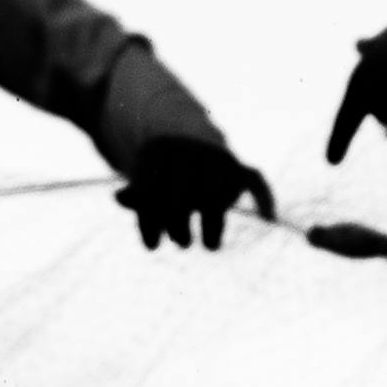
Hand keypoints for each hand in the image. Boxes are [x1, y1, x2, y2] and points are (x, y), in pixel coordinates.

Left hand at [120, 138, 277, 251]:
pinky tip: (267, 216)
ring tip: (210, 244)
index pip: (153, 191)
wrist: (185, 139)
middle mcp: (189, 150)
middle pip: (183, 196)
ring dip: (214, 223)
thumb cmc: (160, 175)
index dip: (150, 221)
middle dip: (179, 225)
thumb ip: (135, 194)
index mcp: (159, 151)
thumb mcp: (143, 181)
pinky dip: (263, 195)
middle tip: (180, 241)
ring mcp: (215, 157)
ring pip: (215, 194)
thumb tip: (119, 197)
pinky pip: (254, 177)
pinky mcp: (236, 167)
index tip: (152, 246)